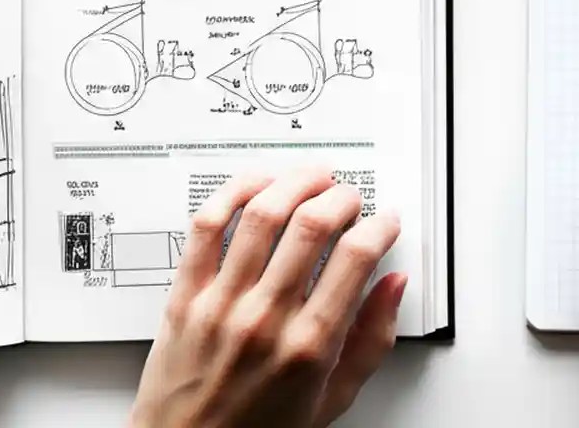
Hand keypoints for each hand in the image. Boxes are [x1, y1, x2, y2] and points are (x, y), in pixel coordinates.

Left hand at [129, 167, 406, 427]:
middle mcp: (265, 319)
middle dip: (340, 198)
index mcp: (309, 347)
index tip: (384, 221)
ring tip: (311, 177)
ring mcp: (221, 302)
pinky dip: (232, 192)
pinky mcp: (185, 294)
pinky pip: (205, 226)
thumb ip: (371, 340)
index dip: (379, 227)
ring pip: (261, 215)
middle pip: (311, 226)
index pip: (356, 259)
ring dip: (293, 183)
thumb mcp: (333, 400)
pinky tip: (255, 184)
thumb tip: (393, 285)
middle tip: (349, 196)